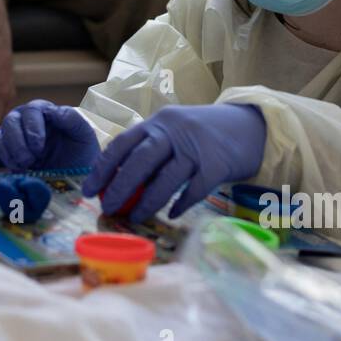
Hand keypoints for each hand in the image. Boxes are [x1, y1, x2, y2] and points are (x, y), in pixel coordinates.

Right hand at [0, 99, 101, 170]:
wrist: (75, 172)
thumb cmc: (80, 149)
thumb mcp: (83, 134)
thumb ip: (71, 120)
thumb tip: (54, 111)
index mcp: (41, 112)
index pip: (31, 112)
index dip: (32, 128)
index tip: (39, 147)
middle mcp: (22, 121)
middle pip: (10, 122)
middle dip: (17, 143)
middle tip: (28, 161)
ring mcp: (11, 138)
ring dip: (7, 153)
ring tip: (21, 168)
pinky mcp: (4, 156)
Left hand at [82, 104, 265, 222]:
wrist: (251, 126)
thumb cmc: (203, 135)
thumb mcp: (173, 133)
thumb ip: (149, 152)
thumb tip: (117, 184)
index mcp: (158, 123)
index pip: (122, 143)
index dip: (103, 167)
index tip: (88, 189)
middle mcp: (174, 130)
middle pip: (140, 160)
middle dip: (120, 186)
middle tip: (107, 208)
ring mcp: (197, 146)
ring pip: (166, 177)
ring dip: (148, 201)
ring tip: (135, 218)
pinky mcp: (218, 163)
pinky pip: (195, 189)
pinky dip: (181, 203)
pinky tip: (172, 214)